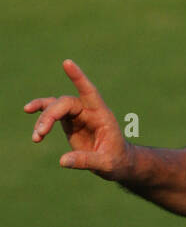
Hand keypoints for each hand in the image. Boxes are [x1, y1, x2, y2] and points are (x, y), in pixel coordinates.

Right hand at [24, 59, 132, 178]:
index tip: (67, 63)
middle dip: (50, 116)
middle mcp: (88, 110)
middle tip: (40, 134)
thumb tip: (62, 161)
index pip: (89, 92)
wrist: (117, 162)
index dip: (78, 78)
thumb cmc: (116, 161)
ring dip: (43, 119)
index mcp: (101, 114)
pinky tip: (28, 110)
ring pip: (55, 107)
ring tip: (37, 138)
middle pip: (65, 104)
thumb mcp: (106, 163)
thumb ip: (86, 161)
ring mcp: (77, 114)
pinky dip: (41, 113)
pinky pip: (51, 113)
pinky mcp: (68, 122)